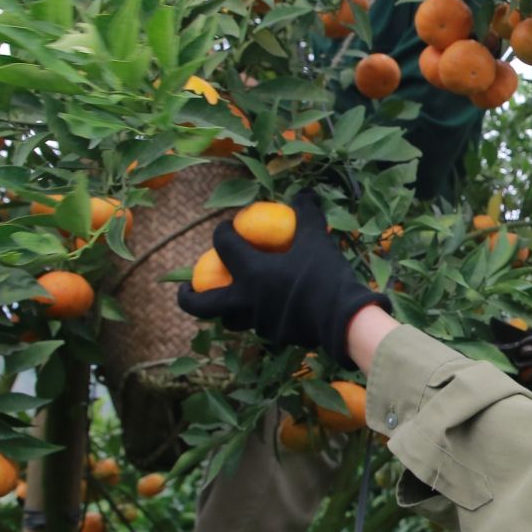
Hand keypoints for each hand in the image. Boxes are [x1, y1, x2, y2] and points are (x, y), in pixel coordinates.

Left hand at [177, 189, 385, 369]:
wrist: (344, 319)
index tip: (227, 228)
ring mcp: (258, 322)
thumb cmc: (326, 276)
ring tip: (232, 298)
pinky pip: (258, 326)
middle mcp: (246, 301)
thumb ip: (307, 215)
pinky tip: (271, 309)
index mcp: (252, 272)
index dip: (222, 233)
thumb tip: (304, 193)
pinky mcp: (275, 337)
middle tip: (187, 288)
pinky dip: (258, 316)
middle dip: (188, 297)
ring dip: (225, 308)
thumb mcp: (317, 240)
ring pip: (230, 319)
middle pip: (203, 304)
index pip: (224, 246)